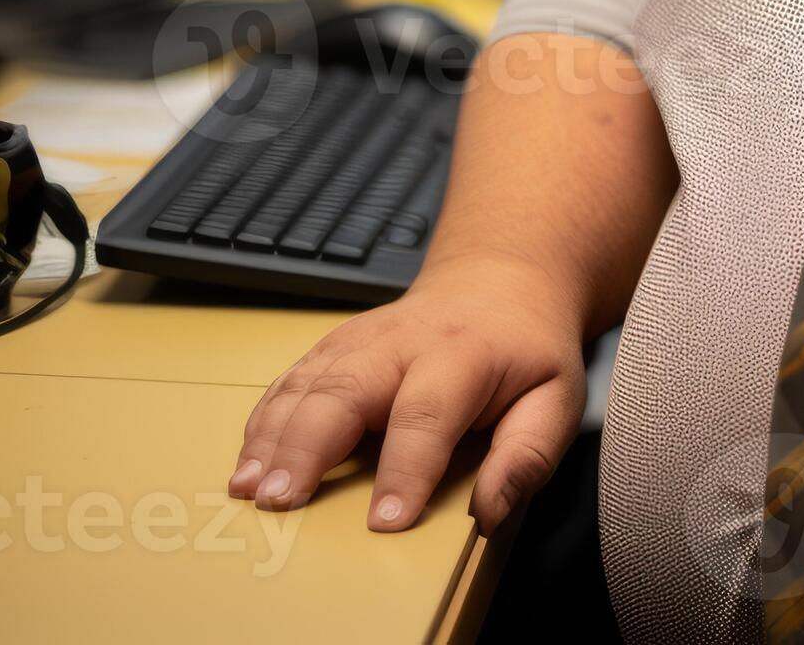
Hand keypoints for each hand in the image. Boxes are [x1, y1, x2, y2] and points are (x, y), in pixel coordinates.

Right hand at [227, 247, 590, 534]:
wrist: (500, 280)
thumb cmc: (526, 350)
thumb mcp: (555, 396)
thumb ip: (527, 454)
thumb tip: (488, 511)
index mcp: (464, 355)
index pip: (428, 415)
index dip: (405, 470)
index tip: (385, 522)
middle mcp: (403, 342)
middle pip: (346, 389)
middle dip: (308, 446)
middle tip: (280, 501)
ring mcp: (362, 339)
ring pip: (307, 383)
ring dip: (271, 436)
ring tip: (248, 488)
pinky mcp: (335, 347)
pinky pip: (291, 380)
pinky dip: (263, 421)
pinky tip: (247, 461)